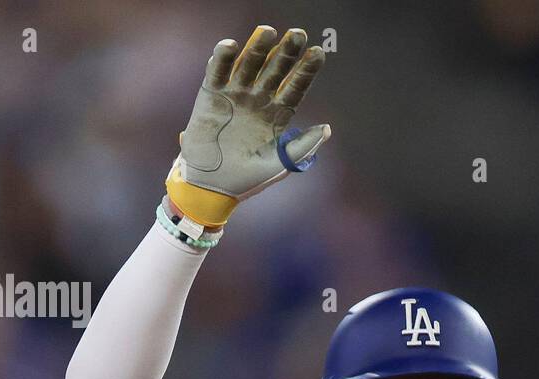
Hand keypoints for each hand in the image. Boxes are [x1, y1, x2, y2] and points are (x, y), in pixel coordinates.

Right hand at [167, 26, 329, 226]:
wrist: (212, 185)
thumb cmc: (247, 178)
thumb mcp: (278, 164)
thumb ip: (302, 147)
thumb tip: (327, 129)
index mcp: (277, 114)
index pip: (296, 87)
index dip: (307, 71)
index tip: (319, 54)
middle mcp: (258, 99)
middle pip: (275, 70)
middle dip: (287, 52)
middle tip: (298, 34)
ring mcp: (235, 94)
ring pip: (249, 65)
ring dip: (257, 48)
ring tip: (267, 31)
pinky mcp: (211, 95)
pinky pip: (217, 72)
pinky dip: (222, 58)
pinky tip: (230, 45)